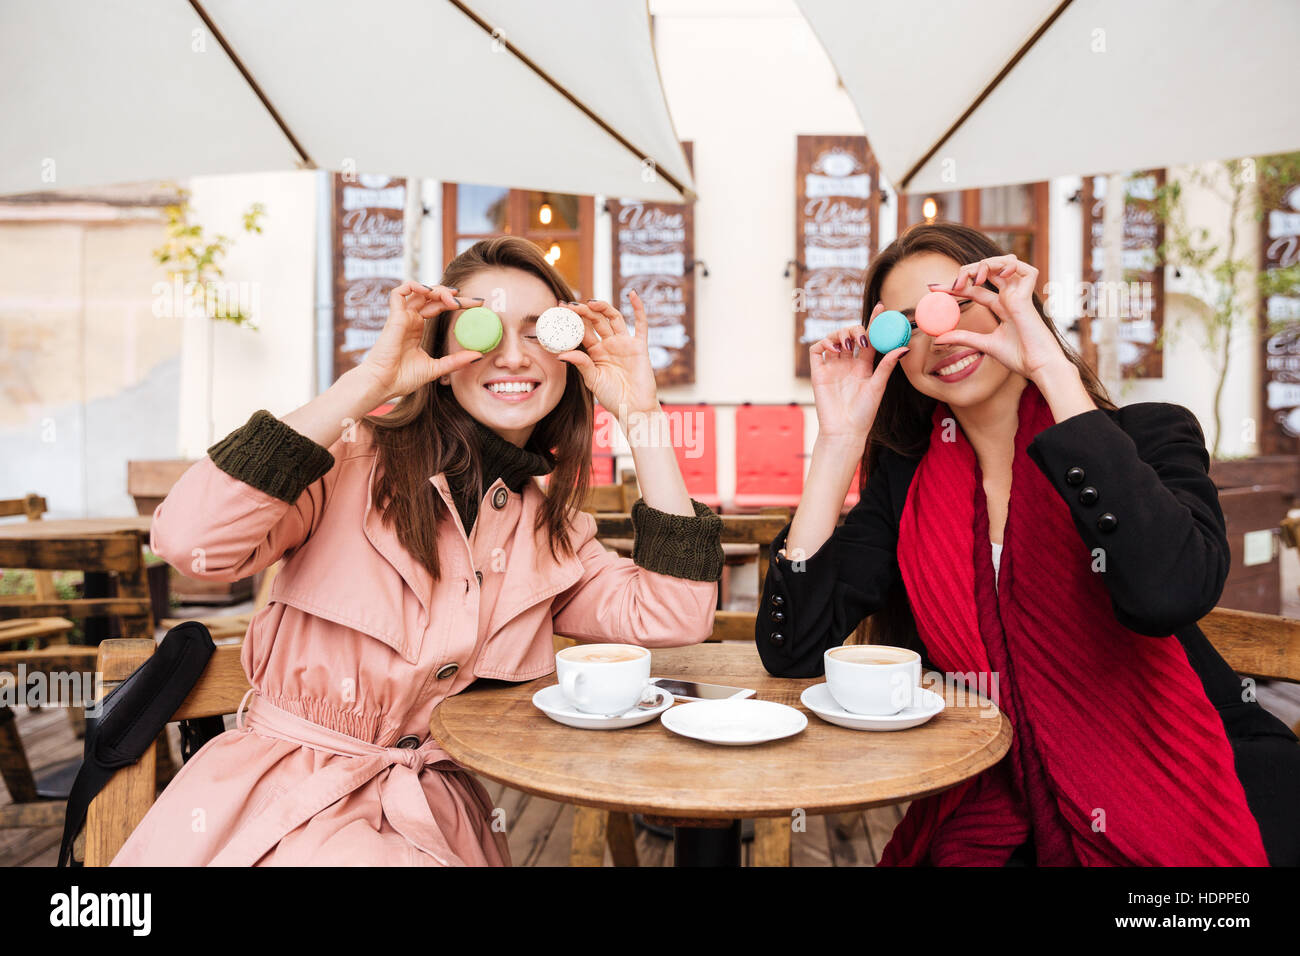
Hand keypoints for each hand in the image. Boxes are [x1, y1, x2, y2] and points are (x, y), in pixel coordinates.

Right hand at [359, 281, 482, 398]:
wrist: (383, 384)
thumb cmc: (403, 378)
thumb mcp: (436, 368)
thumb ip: (456, 360)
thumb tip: (479, 355)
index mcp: (417, 328)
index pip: (439, 307)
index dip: (457, 303)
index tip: (477, 305)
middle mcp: (410, 319)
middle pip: (433, 297)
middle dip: (454, 295)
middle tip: (475, 301)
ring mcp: (401, 317)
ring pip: (419, 291)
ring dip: (438, 290)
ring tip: (454, 299)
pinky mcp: (393, 317)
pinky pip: (399, 292)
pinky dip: (414, 286)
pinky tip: (430, 292)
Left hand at [557, 292, 659, 416]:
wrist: (634, 409)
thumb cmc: (613, 398)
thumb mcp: (592, 380)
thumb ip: (580, 364)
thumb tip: (561, 353)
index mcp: (595, 352)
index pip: (581, 331)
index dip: (571, 320)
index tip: (558, 309)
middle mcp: (609, 345)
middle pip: (595, 321)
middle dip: (582, 312)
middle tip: (569, 305)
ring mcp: (625, 344)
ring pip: (613, 318)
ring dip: (602, 308)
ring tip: (589, 303)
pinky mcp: (639, 346)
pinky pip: (641, 324)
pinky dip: (638, 308)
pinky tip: (632, 294)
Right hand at [809, 302, 908, 440]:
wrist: (845, 430)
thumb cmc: (864, 413)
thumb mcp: (878, 386)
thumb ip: (887, 365)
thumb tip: (904, 347)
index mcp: (864, 365)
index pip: (869, 338)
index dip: (874, 322)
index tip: (881, 307)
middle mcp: (847, 363)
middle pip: (850, 335)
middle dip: (855, 329)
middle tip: (861, 338)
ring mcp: (832, 366)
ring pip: (833, 338)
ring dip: (840, 334)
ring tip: (847, 345)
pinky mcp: (818, 372)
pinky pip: (817, 350)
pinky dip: (823, 342)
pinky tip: (833, 347)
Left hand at [928, 254, 1070, 383]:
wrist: (1037, 367)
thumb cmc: (1019, 357)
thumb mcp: (985, 344)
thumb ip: (963, 337)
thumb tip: (938, 338)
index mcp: (1002, 306)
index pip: (975, 289)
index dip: (954, 286)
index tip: (932, 288)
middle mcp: (1011, 296)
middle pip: (987, 271)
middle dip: (966, 272)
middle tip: (950, 285)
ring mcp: (1020, 294)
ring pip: (1004, 263)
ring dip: (985, 265)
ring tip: (971, 280)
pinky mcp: (1029, 295)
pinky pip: (1025, 269)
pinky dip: (1009, 265)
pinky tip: (993, 275)